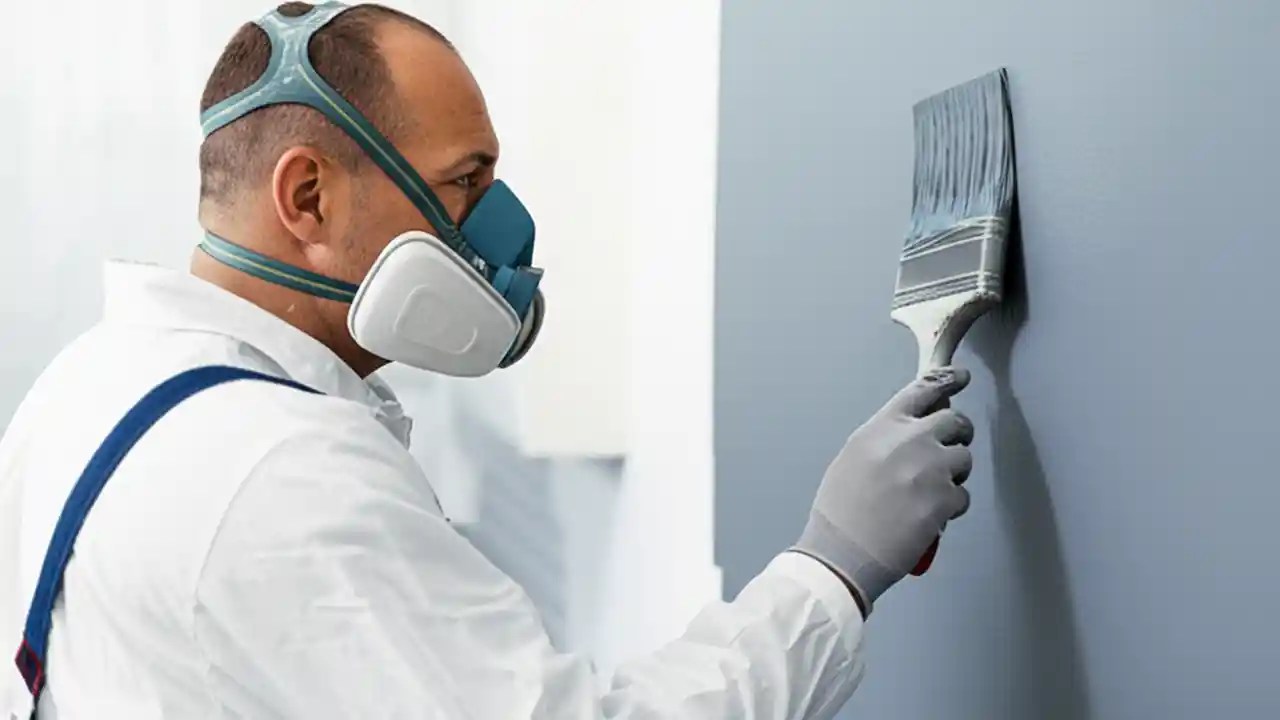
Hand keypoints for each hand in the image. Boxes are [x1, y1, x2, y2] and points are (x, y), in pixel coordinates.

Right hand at [791, 367, 974, 614]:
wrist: (842, 551)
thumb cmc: (840, 511)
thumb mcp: (852, 458)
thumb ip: (885, 439)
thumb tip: (912, 433)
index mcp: (882, 427)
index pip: (922, 391)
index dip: (947, 380)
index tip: (960, 377)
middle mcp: (910, 440)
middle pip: (954, 421)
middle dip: (958, 435)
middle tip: (948, 452)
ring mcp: (931, 469)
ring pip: (964, 459)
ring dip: (954, 474)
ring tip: (928, 493)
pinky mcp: (945, 500)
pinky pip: (963, 495)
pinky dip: (951, 507)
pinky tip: (928, 517)